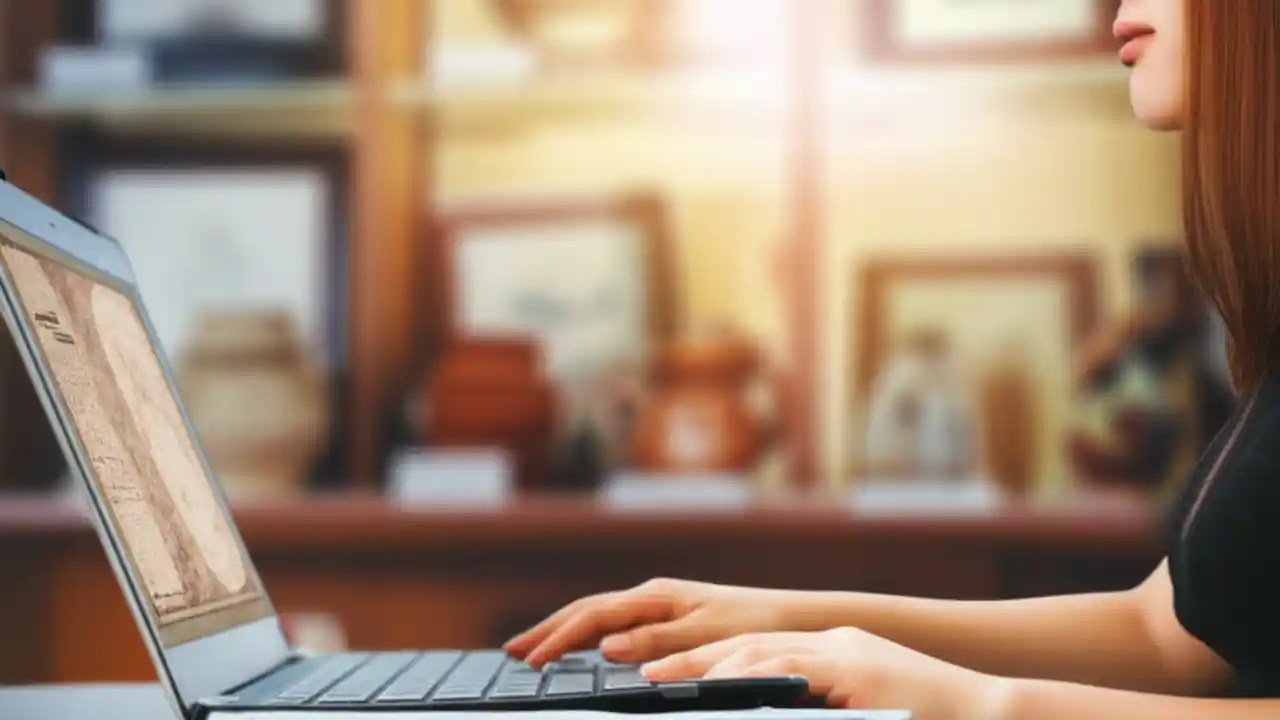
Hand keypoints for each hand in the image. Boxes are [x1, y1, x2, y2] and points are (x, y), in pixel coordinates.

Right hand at [505, 578, 806, 666]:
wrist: (792, 618)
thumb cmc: (754, 626)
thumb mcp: (707, 636)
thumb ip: (656, 641)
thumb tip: (607, 647)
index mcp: (657, 597)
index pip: (594, 616)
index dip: (559, 638)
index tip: (531, 660)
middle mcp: (652, 596)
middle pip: (587, 611)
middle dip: (548, 630)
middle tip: (511, 652)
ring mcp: (658, 605)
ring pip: (598, 617)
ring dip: (563, 632)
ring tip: (531, 651)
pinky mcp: (667, 617)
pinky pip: (615, 625)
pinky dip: (587, 636)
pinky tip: (577, 650)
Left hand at [642, 628, 1006, 719]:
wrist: (988, 713)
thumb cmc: (926, 718)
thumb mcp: (860, 712)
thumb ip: (816, 709)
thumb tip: (764, 715)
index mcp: (832, 653)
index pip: (759, 650)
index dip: (710, 660)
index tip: (667, 674)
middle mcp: (832, 643)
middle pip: (748, 643)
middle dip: (694, 657)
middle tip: (645, 670)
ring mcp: (843, 651)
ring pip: (758, 651)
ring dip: (707, 666)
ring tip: (663, 678)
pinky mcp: (854, 666)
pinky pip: (789, 668)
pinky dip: (749, 676)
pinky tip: (718, 687)